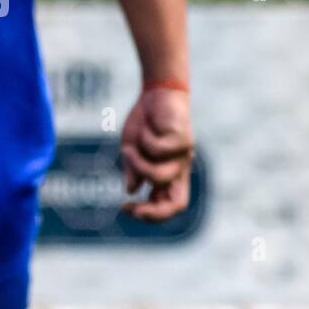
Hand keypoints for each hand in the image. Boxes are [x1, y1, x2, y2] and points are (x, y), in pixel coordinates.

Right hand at [120, 85, 193, 221]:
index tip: (124, 208)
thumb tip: (131, 190)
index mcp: (167, 177)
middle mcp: (179, 170)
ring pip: (159, 177)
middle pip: (178, 204)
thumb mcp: (132, 153)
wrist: (157, 94)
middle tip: (132, 207)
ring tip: (129, 148)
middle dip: (154, 211)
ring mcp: (183, 156)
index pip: (166, 207)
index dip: (148, 215)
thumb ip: (133, 172)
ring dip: (138, 164)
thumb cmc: (144, 124)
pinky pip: (159, 150)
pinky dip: (145, 140)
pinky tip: (147, 128)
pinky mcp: (184, 140)